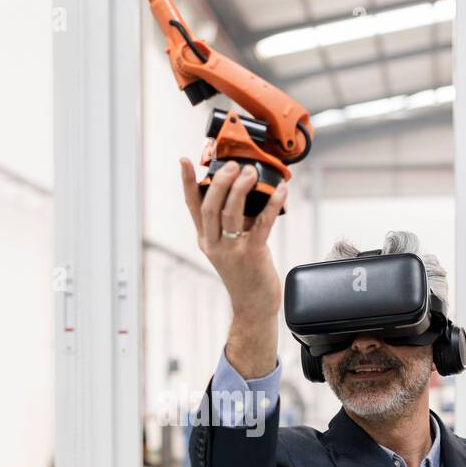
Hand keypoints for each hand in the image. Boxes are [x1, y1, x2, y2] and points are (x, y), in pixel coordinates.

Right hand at [180, 158, 287, 378]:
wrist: (253, 306)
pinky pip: (262, 225)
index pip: (193, 206)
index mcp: (206, 239)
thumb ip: (236, 220)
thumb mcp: (232, 244)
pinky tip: (281, 191)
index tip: (184, 160)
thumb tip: (248, 189)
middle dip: (219, 182)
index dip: (187, 182)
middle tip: (232, 165)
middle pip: (209, 207)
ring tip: (251, 172)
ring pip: (230, 214)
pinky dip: (272, 205)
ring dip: (241, 189)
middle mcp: (214, 244)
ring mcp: (231, 251)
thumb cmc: (246, 273)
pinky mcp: (252, 255)